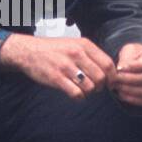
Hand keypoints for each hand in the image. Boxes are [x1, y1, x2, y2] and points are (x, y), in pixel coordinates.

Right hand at [0, 34, 115, 99]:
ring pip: (90, 87)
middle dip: (101, 87)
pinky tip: (75, 94)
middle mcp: (77, 54)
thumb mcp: (74, 44)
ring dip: (89, 92)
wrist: (28, 51)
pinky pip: (76, 93)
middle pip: (101, 77)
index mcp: (84, 45)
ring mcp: (66, 66)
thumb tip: (109, 70)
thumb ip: (91, 55)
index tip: (110, 83)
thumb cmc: (54, 50)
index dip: (112, 77)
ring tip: (83, 90)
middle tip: (95, 88)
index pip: (108, 64)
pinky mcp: (56, 78)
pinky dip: (79, 97)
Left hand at [113, 43, 141, 107]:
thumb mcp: (130, 50)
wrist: (137, 64)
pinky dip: (132, 98)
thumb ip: (126, 58)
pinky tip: (121, 93)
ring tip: (117, 85)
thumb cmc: (134, 55)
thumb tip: (121, 69)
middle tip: (116, 78)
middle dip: (131, 79)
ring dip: (130, 90)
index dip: (134, 67)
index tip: (119, 68)